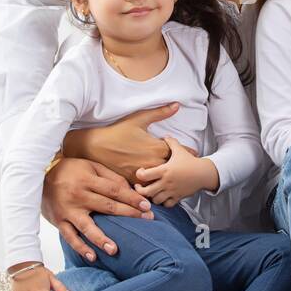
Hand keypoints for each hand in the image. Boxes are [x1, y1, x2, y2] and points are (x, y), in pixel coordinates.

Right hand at [40, 157, 152, 262]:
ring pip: (87, 227)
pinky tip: (92, 256)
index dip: (132, 198)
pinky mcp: (59, 222)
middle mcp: (78, 195)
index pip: (114, 190)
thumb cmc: (70, 171)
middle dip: (128, 214)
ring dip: (101, 239)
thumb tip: (130, 190)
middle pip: (107, 207)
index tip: (147, 206)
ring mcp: (68, 210)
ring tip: (114, 249)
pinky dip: (80, 247)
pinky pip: (70, 237)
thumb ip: (110, 177)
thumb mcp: (90, 167)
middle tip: (147, 221)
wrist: (37, 177)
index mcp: (87, 180)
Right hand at [64, 103, 198, 183]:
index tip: (194, 154)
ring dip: (167, 175)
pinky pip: (149, 186)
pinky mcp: (134, 181)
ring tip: (171, 174)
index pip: (180, 152)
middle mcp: (153, 162)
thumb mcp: (139, 118)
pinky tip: (155, 181)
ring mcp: (144, 174)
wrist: (96, 146)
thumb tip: (177, 105)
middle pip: (174, 167)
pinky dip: (154, 183)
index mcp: (157, 147)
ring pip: (162, 178)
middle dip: (178, 165)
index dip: (187, 152)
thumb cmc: (117, 132)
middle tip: (184, 164)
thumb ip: (160, 112)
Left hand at [133, 136, 215, 206]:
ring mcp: (172, 191)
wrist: (203, 173)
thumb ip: (170, 142)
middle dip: (140, 190)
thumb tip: (165, 135)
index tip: (140, 172)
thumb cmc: (190, 161)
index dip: (139, 174)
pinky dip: (163, 202)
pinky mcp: (178, 197)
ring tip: (151, 192)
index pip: (145, 175)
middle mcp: (166, 182)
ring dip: (151, 197)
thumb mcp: (179, 150)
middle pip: (146, 192)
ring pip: (155, 200)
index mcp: (164, 170)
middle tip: (139, 186)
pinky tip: (162, 197)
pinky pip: (167, 205)